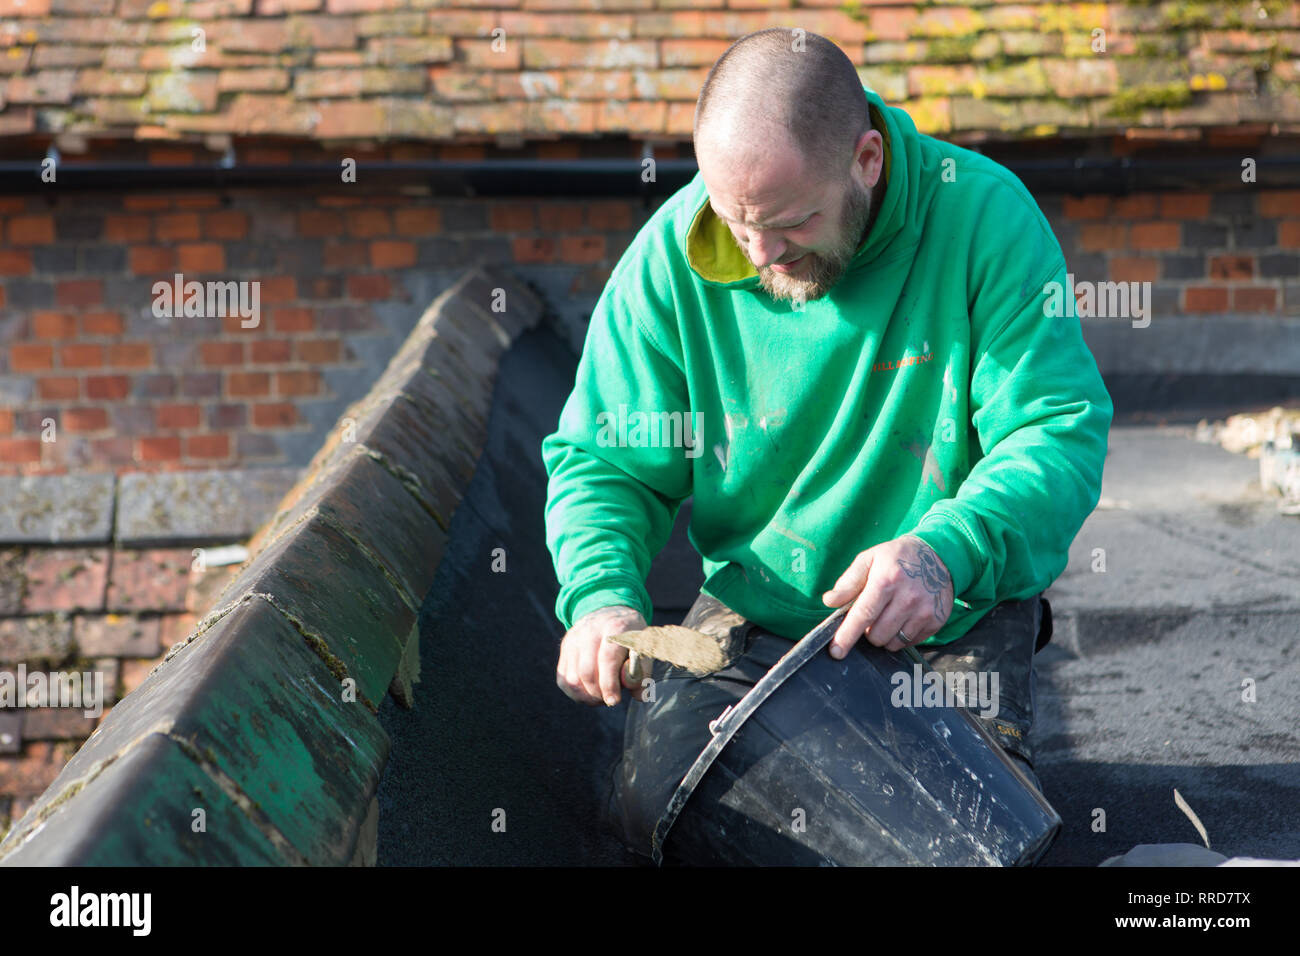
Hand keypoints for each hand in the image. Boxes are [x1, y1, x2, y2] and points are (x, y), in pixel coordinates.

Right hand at [556, 604, 647, 706]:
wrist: (610, 611)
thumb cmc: (631, 635)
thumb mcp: (644, 647)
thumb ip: (643, 672)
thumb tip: (639, 696)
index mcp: (615, 627)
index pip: (607, 659)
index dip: (610, 684)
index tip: (614, 701)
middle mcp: (590, 631)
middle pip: (587, 671)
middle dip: (598, 693)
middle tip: (610, 700)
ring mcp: (574, 638)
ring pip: (572, 678)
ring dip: (586, 696)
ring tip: (600, 697)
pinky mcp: (565, 647)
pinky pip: (563, 678)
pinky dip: (575, 693)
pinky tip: (588, 693)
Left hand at [821, 534, 952, 657]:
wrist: (938, 555)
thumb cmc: (896, 558)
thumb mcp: (869, 559)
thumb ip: (848, 582)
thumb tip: (829, 601)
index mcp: (886, 581)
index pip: (863, 614)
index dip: (847, 635)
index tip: (836, 651)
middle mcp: (907, 598)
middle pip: (876, 635)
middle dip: (867, 631)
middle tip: (873, 613)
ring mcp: (924, 612)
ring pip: (892, 643)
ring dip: (884, 635)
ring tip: (888, 614)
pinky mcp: (936, 622)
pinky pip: (909, 643)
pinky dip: (901, 636)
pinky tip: (903, 617)